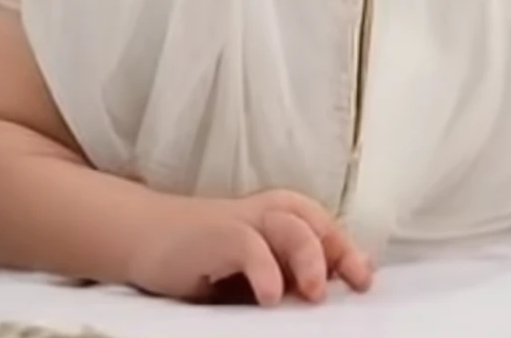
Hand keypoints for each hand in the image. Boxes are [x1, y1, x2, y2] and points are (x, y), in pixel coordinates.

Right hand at [126, 188, 373, 305]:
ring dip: (307, 255)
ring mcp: (238, 221)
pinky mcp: (213, 235)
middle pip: (312, 219)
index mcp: (278, 220)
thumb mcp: (253, 266)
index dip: (348, 251)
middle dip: (338, 249)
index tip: (364, 282)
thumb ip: (287, 273)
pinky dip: (262, 267)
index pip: (324, 229)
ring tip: (314, 292)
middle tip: (356, 284)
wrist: (145, 234)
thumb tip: (330, 295)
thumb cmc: (204, 257)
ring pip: (287, 223)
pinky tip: (269, 295)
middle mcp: (264, 215)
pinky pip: (245, 244)